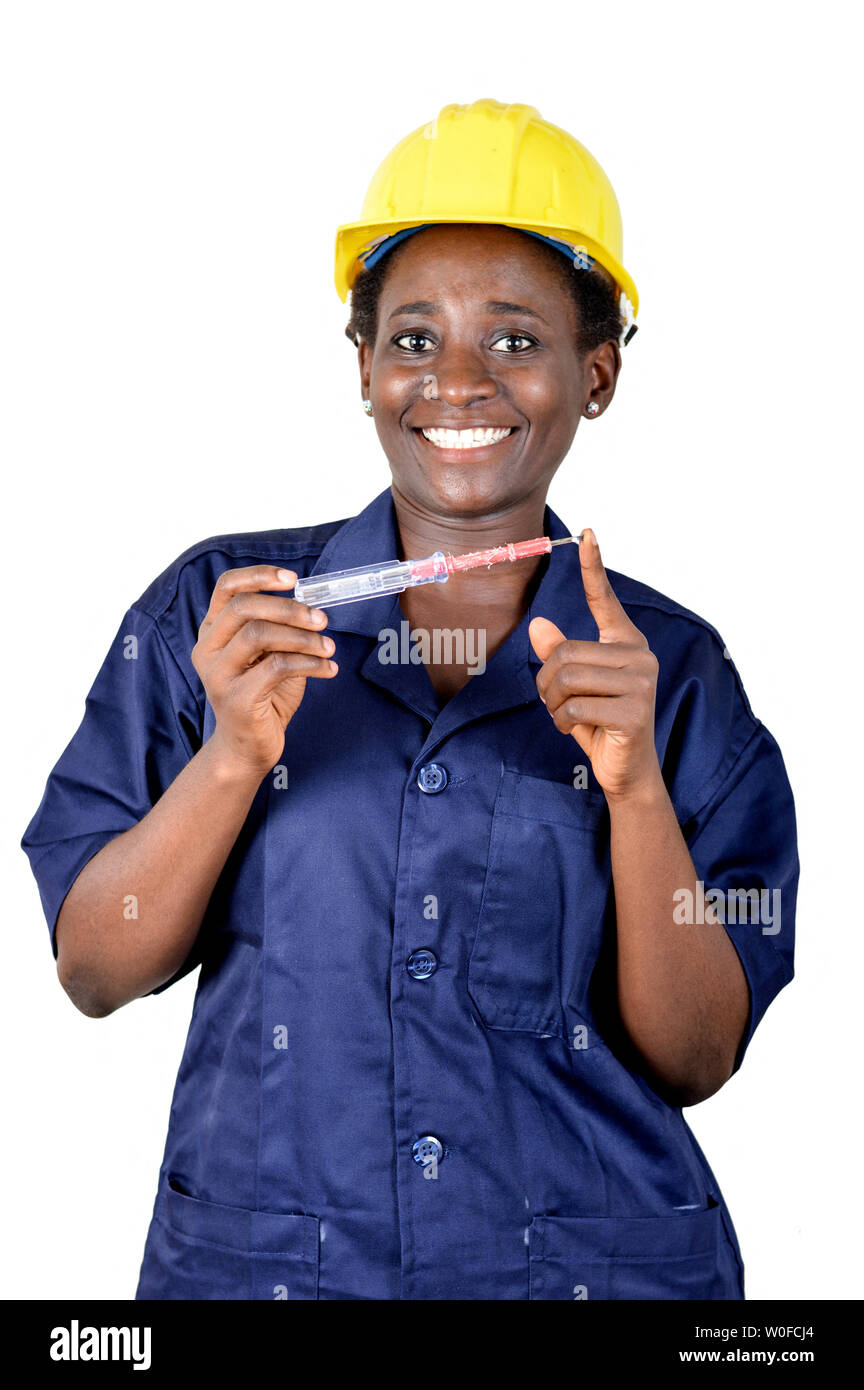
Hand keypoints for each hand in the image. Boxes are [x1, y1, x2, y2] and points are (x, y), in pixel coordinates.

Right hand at [191, 565, 337, 777]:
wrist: (247, 748)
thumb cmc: (262, 696)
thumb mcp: (269, 655)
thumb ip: (280, 629)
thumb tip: (312, 605)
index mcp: (213, 631)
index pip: (227, 587)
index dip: (259, 576)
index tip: (293, 579)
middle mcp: (208, 649)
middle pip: (245, 607)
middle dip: (290, 608)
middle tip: (322, 619)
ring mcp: (217, 674)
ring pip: (259, 634)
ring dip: (303, 637)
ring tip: (328, 647)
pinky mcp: (236, 698)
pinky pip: (277, 667)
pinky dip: (310, 663)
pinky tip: (328, 669)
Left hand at [529, 530, 661, 801]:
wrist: (626, 770)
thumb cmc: (600, 723)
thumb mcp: (573, 687)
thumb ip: (559, 655)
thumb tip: (539, 625)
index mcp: (625, 643)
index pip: (605, 599)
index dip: (593, 567)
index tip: (588, 533)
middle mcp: (639, 656)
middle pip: (565, 652)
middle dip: (547, 683)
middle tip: (556, 703)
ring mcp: (641, 683)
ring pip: (567, 678)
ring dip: (553, 703)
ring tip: (567, 716)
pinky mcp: (635, 711)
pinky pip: (575, 706)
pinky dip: (563, 721)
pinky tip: (577, 729)